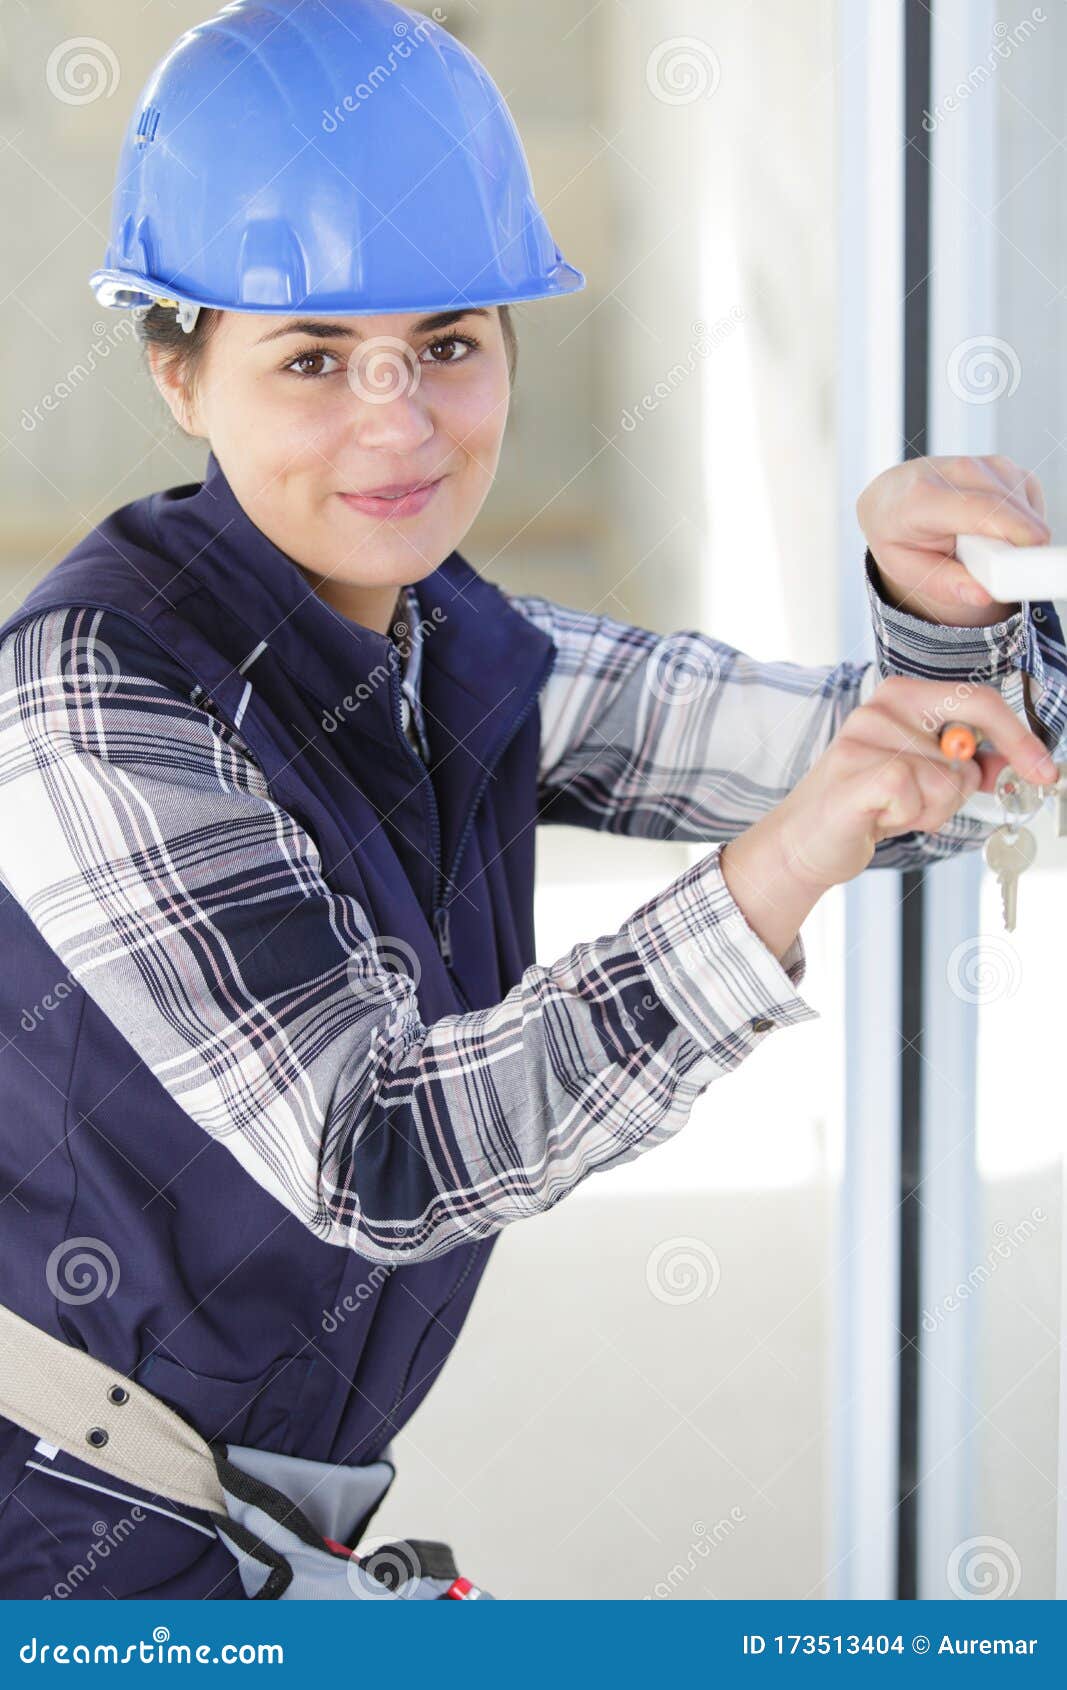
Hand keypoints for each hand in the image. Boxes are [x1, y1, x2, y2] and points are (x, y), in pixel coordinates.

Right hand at [720, 674, 1056, 958]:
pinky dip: (907, 818)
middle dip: (954, 792)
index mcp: (902, 695)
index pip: (979, 702)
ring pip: (945, 782)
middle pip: (966, 755)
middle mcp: (882, 706)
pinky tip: (879, 817)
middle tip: (919, 803)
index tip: (1044, 770)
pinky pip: (916, 796)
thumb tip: (1019, 761)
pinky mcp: (855, 771)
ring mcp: (864, 736)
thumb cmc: (866, 805)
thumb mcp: (925, 777)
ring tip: (890, 810)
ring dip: (927, 811)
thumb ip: (968, 762)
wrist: (807, 840)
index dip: (1019, 739)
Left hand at [857, 454, 1049, 626]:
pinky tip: (994, 528)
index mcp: (919, 497)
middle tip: (1004, 570)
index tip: (1033, 554)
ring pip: (1021, 499)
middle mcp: (950, 471)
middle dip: (1019, 540)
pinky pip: (1026, 493)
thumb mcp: (906, 568)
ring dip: (1017, 531)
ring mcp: (977, 462)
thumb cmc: (898, 535)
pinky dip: (1021, 517)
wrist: (890, 498)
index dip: (1013, 530)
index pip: (979, 509)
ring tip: (982, 547)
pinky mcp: (997, 463)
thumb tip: (983, 594)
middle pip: (1006, 503)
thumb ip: (944, 584)